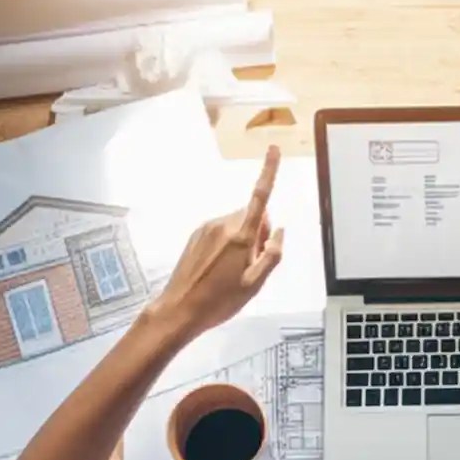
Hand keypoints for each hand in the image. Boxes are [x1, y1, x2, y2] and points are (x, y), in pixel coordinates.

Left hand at [151, 146, 283, 339]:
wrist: (179, 309)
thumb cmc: (220, 301)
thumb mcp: (255, 284)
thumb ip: (272, 255)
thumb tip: (280, 231)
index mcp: (241, 236)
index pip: (260, 197)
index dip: (269, 171)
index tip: (273, 149)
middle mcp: (223, 225)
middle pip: (253, 214)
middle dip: (260, 231)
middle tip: (253, 262)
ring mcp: (207, 228)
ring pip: (238, 223)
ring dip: (244, 239)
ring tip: (235, 270)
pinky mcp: (196, 235)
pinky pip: (222, 231)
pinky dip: (229, 243)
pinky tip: (221, 267)